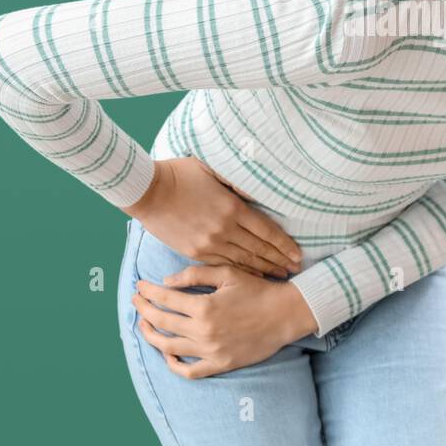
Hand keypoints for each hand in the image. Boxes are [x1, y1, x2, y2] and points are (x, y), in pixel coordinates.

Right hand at [122, 156, 302, 278]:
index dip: (285, 244)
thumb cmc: (179, 174)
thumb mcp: (212, 169)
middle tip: (294, 270)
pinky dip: (240, 272)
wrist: (146, 191)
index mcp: (232, 208)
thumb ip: (237, 181)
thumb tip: (257, 190)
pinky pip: (223, 266)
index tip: (298, 254)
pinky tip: (252, 276)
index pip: (267, 231)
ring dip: (263, 269)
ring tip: (279, 276)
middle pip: (259, 250)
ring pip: (243, 261)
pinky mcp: (194, 253)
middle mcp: (224, 229)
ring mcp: (209, 244)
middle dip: (279, 261)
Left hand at [132, 267, 318, 378]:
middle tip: (136, 301)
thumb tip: (166, 282)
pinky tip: (167, 355)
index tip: (139, 286)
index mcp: (203, 306)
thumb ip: (194, 275)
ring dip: (151, 335)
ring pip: (169, 347)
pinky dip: (174, 364)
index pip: (165, 299)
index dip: (148, 292)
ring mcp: (210, 350)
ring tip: (144, 324)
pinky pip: (189, 371)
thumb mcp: (227, 273)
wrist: (284, 314)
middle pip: (161, 322)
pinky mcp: (220, 364)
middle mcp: (203, 331)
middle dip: (143, 310)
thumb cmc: (256, 289)